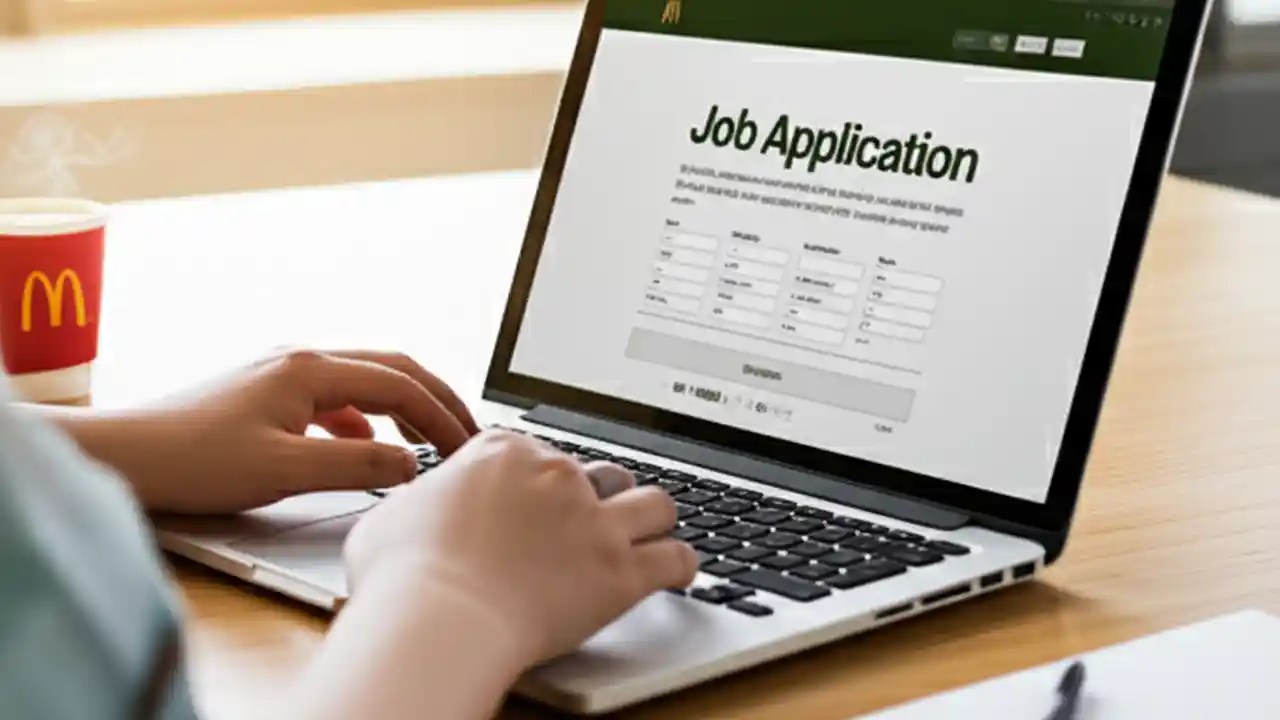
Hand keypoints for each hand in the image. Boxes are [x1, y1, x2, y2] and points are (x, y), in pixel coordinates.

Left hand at [56, 349, 479, 513]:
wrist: (126, 456)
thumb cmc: (194, 460)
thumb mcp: (286, 469)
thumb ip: (357, 465)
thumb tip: (412, 464)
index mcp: (311, 369)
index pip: (401, 385)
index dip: (442, 418)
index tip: (468, 449)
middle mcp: (301, 361)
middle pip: (391, 370)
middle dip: (435, 401)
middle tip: (467, 435)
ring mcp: (283, 376)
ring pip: (365, 383)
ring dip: (403, 410)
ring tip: (427, 442)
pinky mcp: (267, 397)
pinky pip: (336, 400)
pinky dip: (367, 421)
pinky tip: (364, 449)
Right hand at [343, 430, 698, 667]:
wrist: (437, 618)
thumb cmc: (402, 575)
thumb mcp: (390, 517)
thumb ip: (417, 503)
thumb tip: (413, 508)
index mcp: (502, 452)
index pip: (540, 453)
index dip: (541, 482)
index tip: (540, 504)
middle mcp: (556, 475)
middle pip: (598, 474)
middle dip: (596, 499)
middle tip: (586, 527)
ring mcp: (593, 521)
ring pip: (654, 502)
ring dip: (653, 519)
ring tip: (651, 533)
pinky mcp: (619, 571)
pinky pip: (675, 558)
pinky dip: (682, 564)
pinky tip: (680, 571)